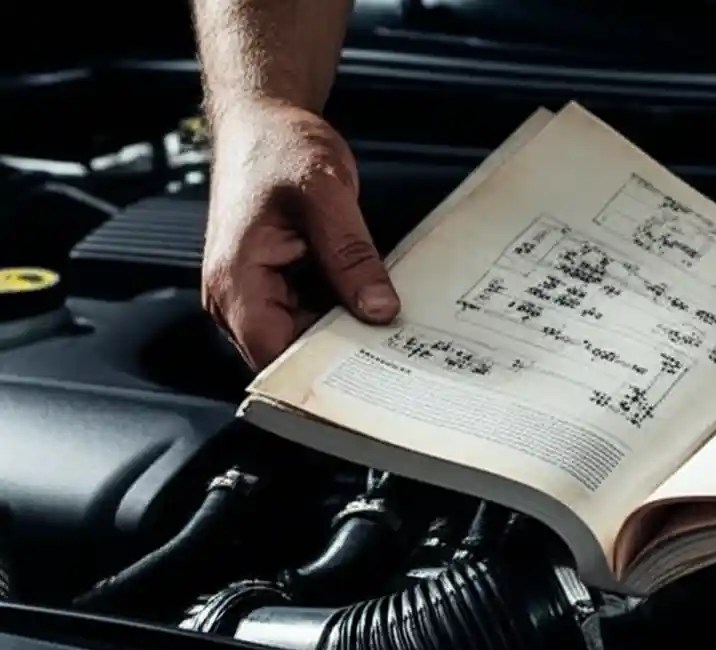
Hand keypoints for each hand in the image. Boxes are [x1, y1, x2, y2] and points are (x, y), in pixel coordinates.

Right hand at [201, 99, 400, 369]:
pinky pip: (310, 316)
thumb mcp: (326, 195)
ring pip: (303, 338)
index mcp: (236, 281)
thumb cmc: (278, 148)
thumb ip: (351, 256)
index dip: (320, 375)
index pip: (275, 356)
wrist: (263, 123)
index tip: (370, 378)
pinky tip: (374, 307)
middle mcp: (236, 298)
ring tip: (392, 332)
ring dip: (344, 335)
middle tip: (399, 355)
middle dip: (342, 357)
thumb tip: (378, 309)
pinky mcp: (274, 287)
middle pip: (291, 355)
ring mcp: (253, 295)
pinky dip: (341, 314)